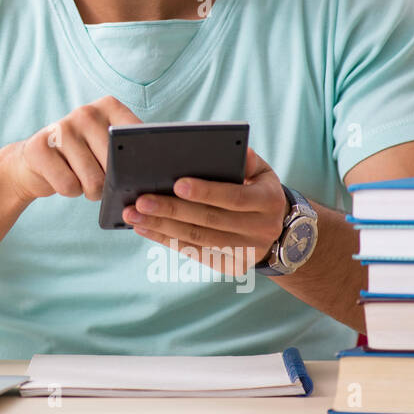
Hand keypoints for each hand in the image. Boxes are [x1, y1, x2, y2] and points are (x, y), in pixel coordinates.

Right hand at [6, 96, 141, 204]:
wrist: (35, 162)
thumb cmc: (82, 158)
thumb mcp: (108, 147)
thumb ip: (130, 151)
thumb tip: (156, 172)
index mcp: (110, 107)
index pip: (138, 139)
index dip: (140, 164)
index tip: (137, 173)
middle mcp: (86, 112)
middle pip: (116, 166)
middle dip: (112, 184)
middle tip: (101, 180)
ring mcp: (62, 127)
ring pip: (93, 181)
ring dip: (90, 191)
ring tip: (81, 178)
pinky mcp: (39, 147)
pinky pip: (69, 186)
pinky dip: (69, 191)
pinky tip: (63, 177)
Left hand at [122, 146, 288, 275]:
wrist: (279, 231)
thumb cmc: (257, 189)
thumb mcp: (261, 171)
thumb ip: (244, 160)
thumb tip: (228, 148)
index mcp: (268, 201)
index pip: (234, 197)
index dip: (206, 192)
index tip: (177, 184)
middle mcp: (260, 230)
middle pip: (209, 221)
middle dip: (172, 211)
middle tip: (140, 201)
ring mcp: (246, 252)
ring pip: (198, 240)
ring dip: (162, 228)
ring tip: (133, 215)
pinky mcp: (230, 266)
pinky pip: (194, 253)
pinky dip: (166, 240)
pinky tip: (144, 229)